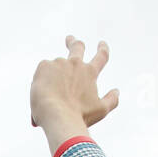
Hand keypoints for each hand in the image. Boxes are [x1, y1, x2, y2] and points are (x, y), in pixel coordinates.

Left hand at [30, 36, 118, 152]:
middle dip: (74, 42)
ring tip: (48, 98)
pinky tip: (41, 96)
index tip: (101, 44)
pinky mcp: (44, 65)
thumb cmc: (80, 117)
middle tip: (70, 39)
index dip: (102, 49)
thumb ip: (112, 100)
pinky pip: (41, 75)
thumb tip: (117, 91)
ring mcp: (59, 63)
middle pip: (77, 47)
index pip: (101, 56)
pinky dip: (40, 84)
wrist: (58, 117)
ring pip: (53, 71)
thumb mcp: (101, 111)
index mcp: (89, 72)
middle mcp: (75, 64)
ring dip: (50, 81)